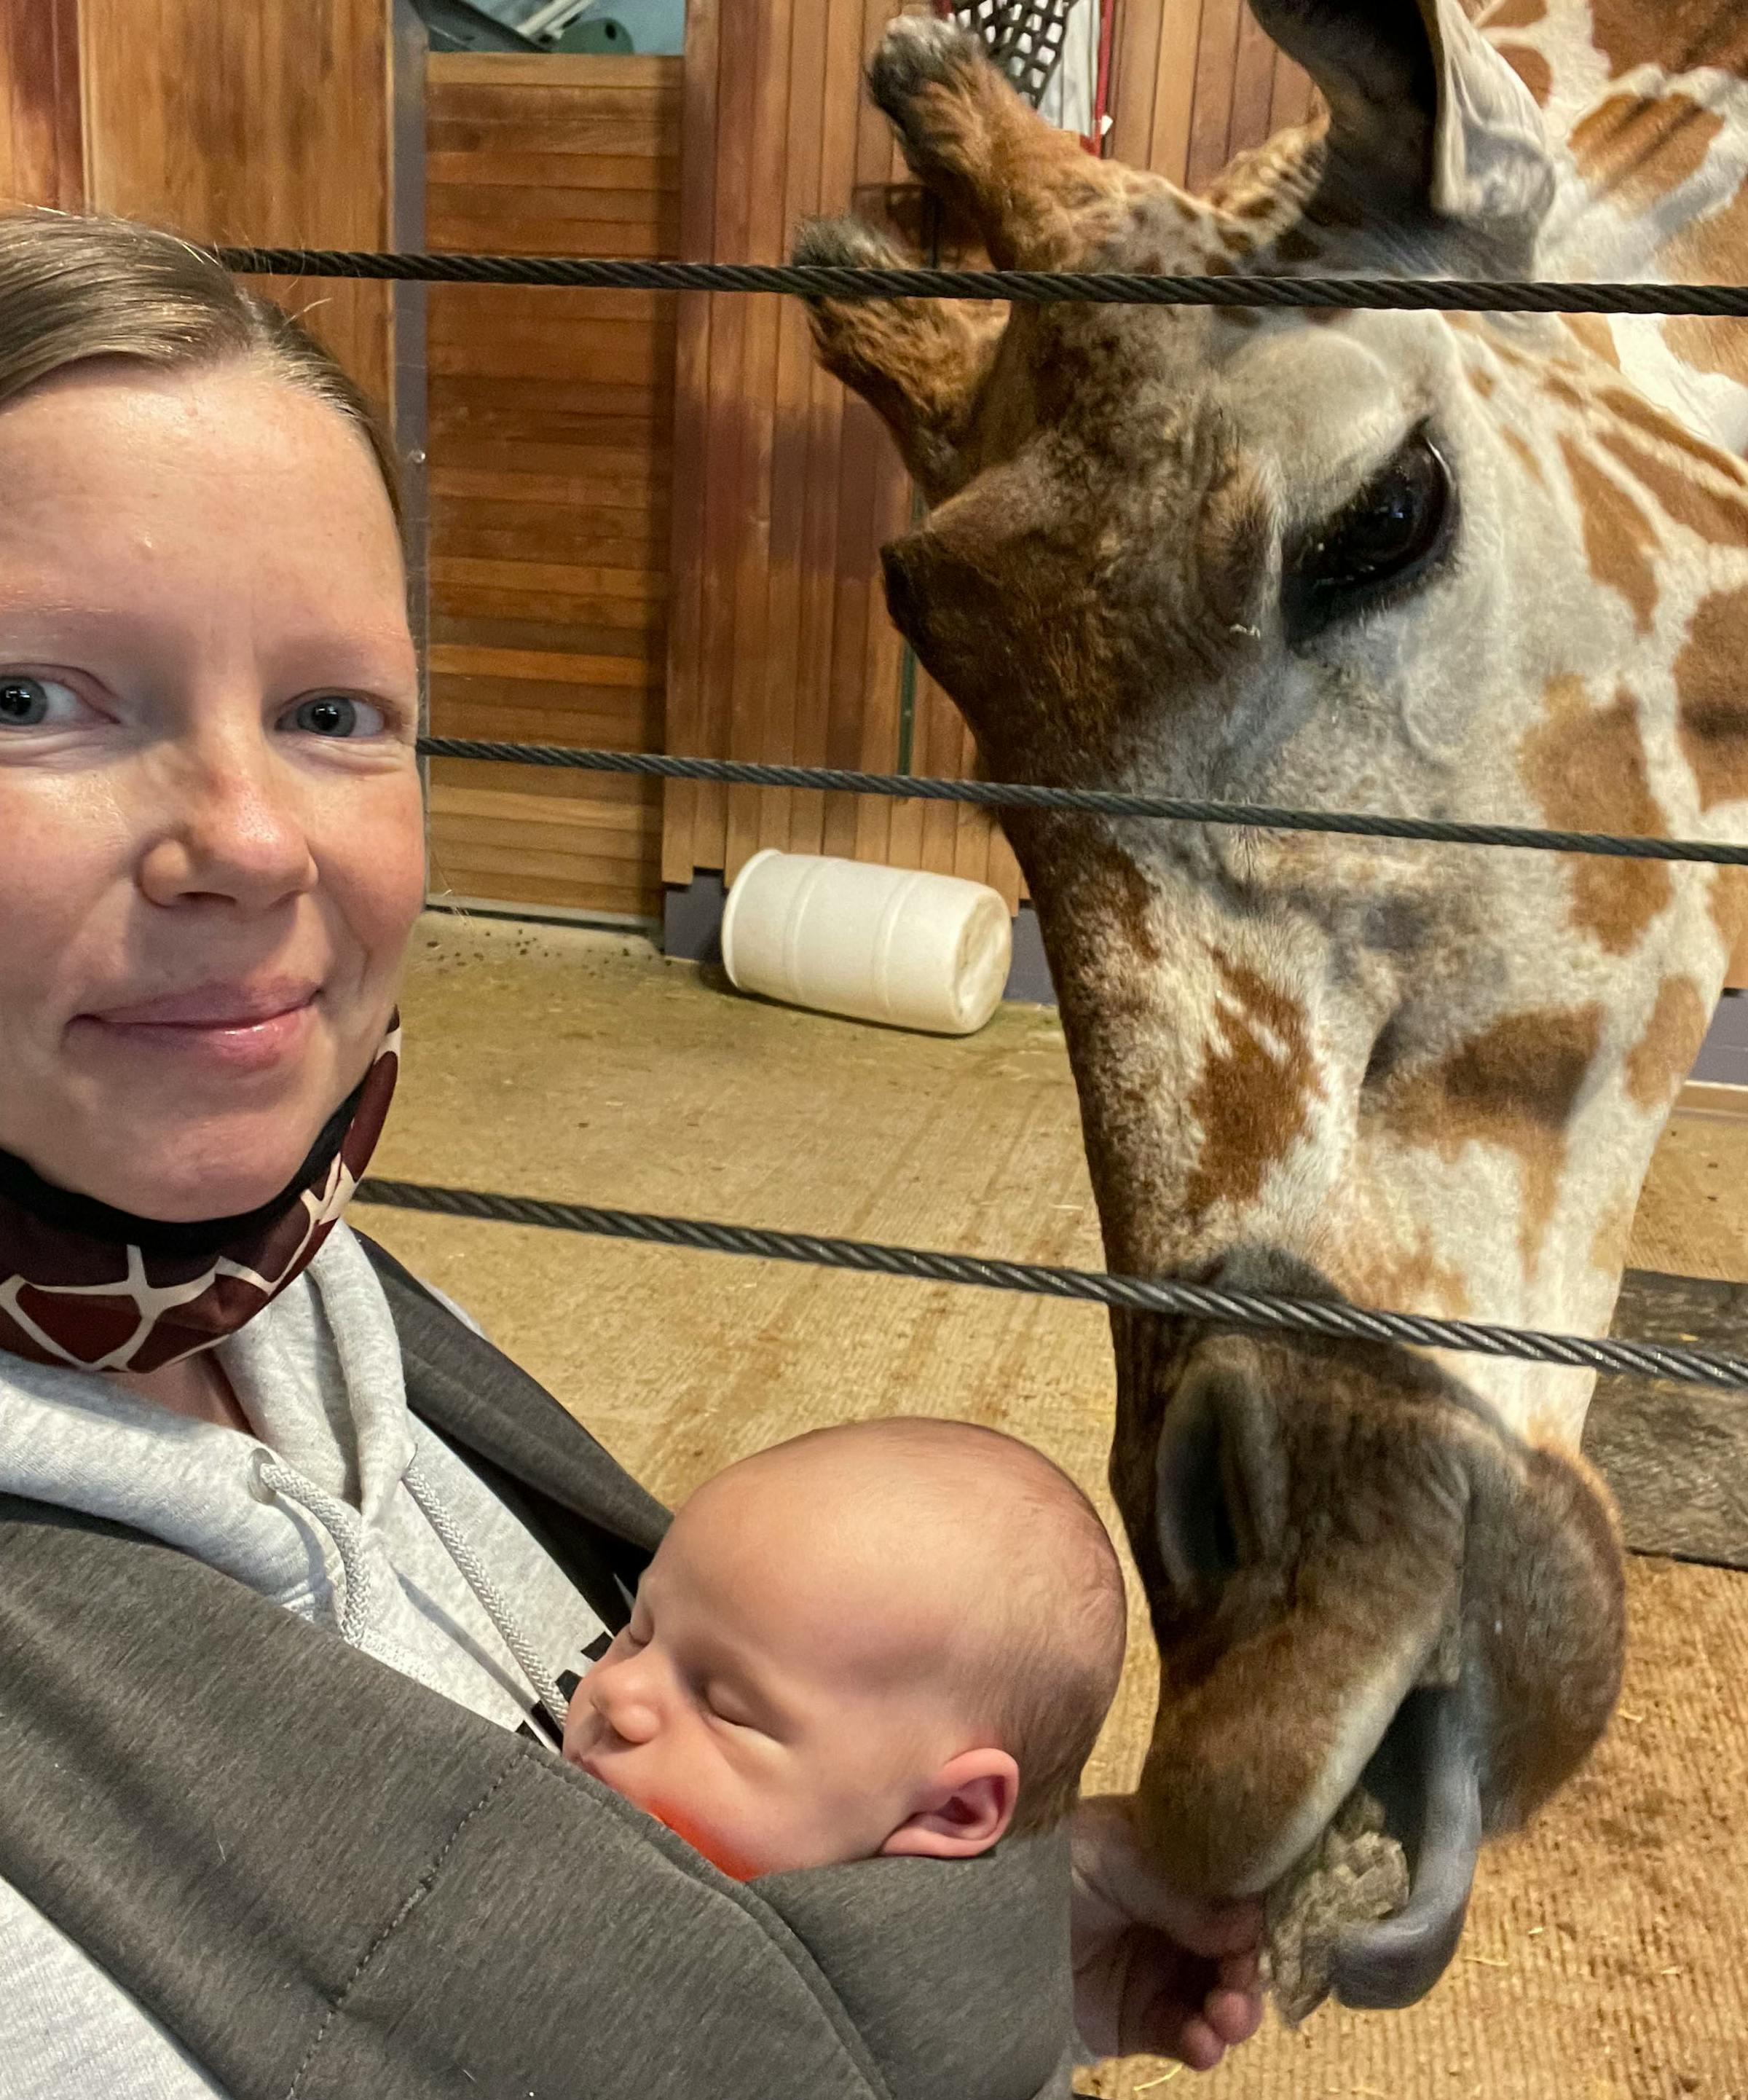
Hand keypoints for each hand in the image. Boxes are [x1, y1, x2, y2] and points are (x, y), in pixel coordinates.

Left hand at [1069, 1794, 1264, 2071]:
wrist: (989, 1916)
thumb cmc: (1057, 1858)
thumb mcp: (1121, 1855)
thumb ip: (1187, 1892)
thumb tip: (1254, 1926)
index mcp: (1181, 1865)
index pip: (1238, 1890)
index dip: (1259, 1911)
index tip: (1268, 1929)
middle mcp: (1179, 1919)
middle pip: (1239, 1950)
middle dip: (1251, 1969)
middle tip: (1242, 1980)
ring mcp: (1160, 1972)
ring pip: (1223, 1998)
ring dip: (1236, 2011)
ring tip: (1226, 2015)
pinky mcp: (1139, 2021)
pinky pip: (1187, 2037)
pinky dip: (1203, 2043)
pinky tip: (1202, 2041)